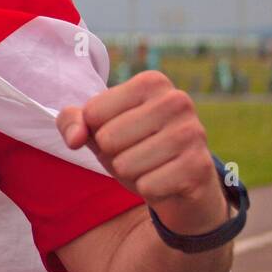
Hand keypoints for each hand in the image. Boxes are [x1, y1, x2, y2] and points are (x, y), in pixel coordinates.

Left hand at [56, 71, 229, 236]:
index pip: (92, 113)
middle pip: (107, 138)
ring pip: (124, 165)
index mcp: (151, 82)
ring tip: (150, 166)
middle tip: (136, 152)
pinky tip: (166, 181)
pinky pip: (147, 186)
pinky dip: (148, 189)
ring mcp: (192, 133)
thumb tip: (75, 139)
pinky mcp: (199, 167)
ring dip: (130, 173)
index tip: (121, 131)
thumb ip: (72, 122)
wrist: (182, 184)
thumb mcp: (97, 129)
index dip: (96, 131)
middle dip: (112, 155)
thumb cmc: (134, 146)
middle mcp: (176, 101)